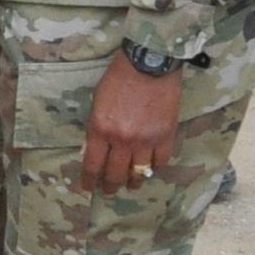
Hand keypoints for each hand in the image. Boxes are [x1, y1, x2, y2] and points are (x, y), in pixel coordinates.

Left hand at [80, 58, 182, 194]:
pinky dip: (155, 167)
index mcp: (100, 129)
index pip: (92, 165)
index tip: (88, 189)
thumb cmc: (119, 77)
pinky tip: (150, 168)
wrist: (149, 63)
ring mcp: (145, 141)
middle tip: (109, 190)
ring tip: (130, 185)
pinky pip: (161, 162)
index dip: (90, 181)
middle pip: (115, 174)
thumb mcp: (97, 102)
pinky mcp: (165, 136)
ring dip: (133, 182)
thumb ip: (97, 128)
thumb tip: (96, 149)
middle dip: (110, 186)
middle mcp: (122, 140)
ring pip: (139, 173)